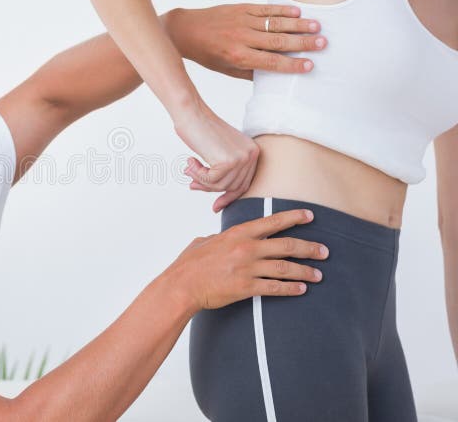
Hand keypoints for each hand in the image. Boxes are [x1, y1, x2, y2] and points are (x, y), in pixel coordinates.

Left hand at [162, 4, 326, 78]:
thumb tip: (275, 75)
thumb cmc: (206, 54)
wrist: (185, 30)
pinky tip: (297, 12)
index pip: (270, 62)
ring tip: (317, 26)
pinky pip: (265, 8)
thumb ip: (250, 72)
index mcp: (237, 57)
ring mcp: (241, 21)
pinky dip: (282, 10)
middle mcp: (241, 38)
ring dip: (298, 24)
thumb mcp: (225, 69)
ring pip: (275, 23)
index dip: (291, 64)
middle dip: (302, 43)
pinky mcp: (240, 7)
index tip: (310, 65)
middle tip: (323, 43)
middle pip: (277, 41)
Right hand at [169, 208, 328, 314]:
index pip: (272, 222)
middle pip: (286, 246)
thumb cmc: (189, 264)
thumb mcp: (203, 242)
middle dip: (309, 248)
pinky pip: (275, 288)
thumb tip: (220, 237)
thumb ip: (218, 238)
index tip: (310, 216)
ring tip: (318, 275)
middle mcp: (246, 248)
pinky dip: (291, 289)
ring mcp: (247, 268)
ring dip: (305, 271)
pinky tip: (301, 290)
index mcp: (237, 233)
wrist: (182, 285)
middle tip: (324, 251)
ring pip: (285, 268)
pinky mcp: (246, 287)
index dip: (294, 218)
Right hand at [174, 105, 258, 212]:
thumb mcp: (219, 151)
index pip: (244, 183)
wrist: (191, 113)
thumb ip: (223, 170)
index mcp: (252, 151)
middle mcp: (251, 155)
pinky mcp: (229, 161)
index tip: (216, 205)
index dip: (229, 196)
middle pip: (233, 187)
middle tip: (193, 185)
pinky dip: (197, 174)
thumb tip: (217, 191)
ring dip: (201, 180)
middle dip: (210, 189)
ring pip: (221, 185)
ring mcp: (242, 158)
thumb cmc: (201, 128)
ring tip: (189, 168)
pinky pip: (211, 180)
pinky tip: (190, 162)